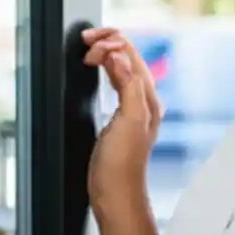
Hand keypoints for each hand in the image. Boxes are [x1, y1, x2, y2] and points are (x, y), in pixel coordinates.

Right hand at [82, 27, 162, 211]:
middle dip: (109, 43)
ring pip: (123, 68)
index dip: (112, 42)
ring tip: (89, 49)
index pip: (132, 56)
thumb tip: (120, 57)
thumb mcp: (128, 121)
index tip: (90, 43)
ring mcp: (133, 109)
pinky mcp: (120, 118)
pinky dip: (107, 70)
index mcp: (148, 98)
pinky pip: (117, 82)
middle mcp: (144, 101)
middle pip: (130, 58)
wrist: (115, 195)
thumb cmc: (121, 166)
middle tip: (86, 40)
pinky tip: (98, 70)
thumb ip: (128, 86)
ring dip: (107, 54)